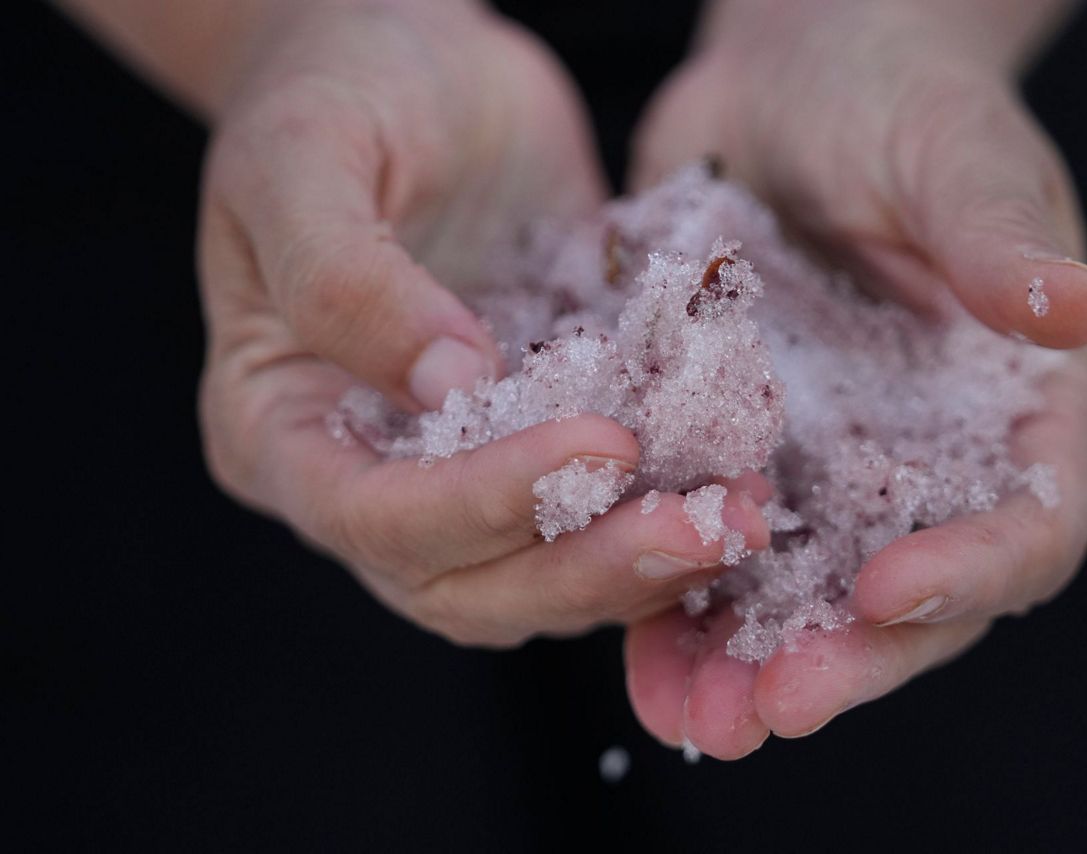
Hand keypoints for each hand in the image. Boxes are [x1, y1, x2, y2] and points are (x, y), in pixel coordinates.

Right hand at [198, 0, 769, 645]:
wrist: (421, 65)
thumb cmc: (339, 88)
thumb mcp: (309, 155)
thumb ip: (347, 278)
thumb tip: (446, 387)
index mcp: (279, 427)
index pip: (375, 516)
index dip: (484, 503)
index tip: (602, 444)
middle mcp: (366, 474)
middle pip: (463, 586)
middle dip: (586, 567)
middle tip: (705, 527)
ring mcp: (453, 471)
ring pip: (536, 580)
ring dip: (639, 565)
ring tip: (740, 517)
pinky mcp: (535, 444)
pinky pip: (593, 520)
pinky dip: (660, 518)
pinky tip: (737, 486)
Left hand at [624, 0, 1086, 755]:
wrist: (789, 83)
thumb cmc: (898, 100)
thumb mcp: (953, 160)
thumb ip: (1000, 242)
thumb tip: (1078, 312)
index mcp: (1011, 413)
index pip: (1025, 524)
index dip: (968, 573)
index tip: (886, 593)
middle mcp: (922, 463)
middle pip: (904, 599)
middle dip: (842, 659)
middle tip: (768, 709)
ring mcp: (824, 468)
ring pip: (797, 597)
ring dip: (743, 665)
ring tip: (691, 719)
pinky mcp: (734, 455)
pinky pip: (708, 548)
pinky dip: (669, 605)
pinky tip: (625, 649)